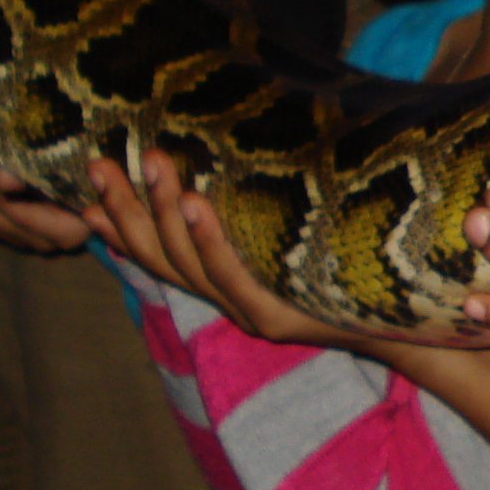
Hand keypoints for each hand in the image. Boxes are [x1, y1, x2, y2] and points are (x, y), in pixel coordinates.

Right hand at [81, 147, 367, 349]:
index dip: (116, 225)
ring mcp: (249, 312)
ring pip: (188, 262)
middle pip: (159, 256)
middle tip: (99, 163)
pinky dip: (209, 240)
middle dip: (125, 209)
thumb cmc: (352, 273)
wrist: (407, 329)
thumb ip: (261, 214)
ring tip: (152, 166)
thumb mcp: (296, 240)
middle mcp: (226, 302)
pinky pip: (233, 276)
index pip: (155, 254)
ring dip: (163, 212)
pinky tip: (194, 204)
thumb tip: (231, 160)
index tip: (82, 192)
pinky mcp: (279, 318)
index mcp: (223, 284)